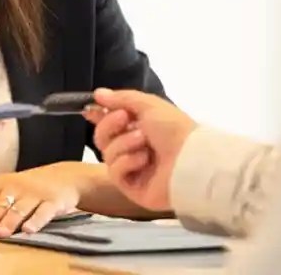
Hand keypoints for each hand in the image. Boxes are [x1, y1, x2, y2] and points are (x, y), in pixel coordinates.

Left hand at [0, 163, 85, 238]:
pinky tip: (28, 230)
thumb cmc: (29, 189)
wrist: (64, 176)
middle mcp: (16, 187)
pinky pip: (43, 212)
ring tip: (0, 233)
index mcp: (0, 184)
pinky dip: (36, 221)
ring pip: (19, 209)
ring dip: (9, 221)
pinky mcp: (53, 201)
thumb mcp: (8, 191)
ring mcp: (35, 194)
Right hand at [84, 88, 196, 211]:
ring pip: (107, 154)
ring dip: (123, 144)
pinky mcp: (131, 187)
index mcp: (139, 127)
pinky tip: (143, 160)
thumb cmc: (175, 129)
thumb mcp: (148, 105)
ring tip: (144, 142)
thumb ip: (121, 98)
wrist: (190, 159)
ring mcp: (132, 168)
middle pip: (102, 137)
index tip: (89, 109)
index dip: (98, 116)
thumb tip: (98, 94)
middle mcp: (133, 147)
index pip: (110, 122)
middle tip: (124, 118)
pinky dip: (127, 162)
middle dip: (109, 125)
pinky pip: (115, 172)